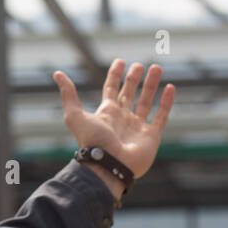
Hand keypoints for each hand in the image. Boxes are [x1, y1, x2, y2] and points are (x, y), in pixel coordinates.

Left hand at [53, 60, 174, 178]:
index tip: (120, 61)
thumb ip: (68, 94)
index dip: (115, 75)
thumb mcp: (74, 115)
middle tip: (140, 65)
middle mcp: (122, 119)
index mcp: (106, 113)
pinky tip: (170, 87)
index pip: (111, 89)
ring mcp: (137, 127)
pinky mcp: (151, 136)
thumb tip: (57, 74)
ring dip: (151, 85)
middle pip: (129, 94)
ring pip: (146, 101)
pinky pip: (161, 116)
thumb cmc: (92, 141)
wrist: (108, 165)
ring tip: (156, 68)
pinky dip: (166, 102)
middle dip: (134, 79)